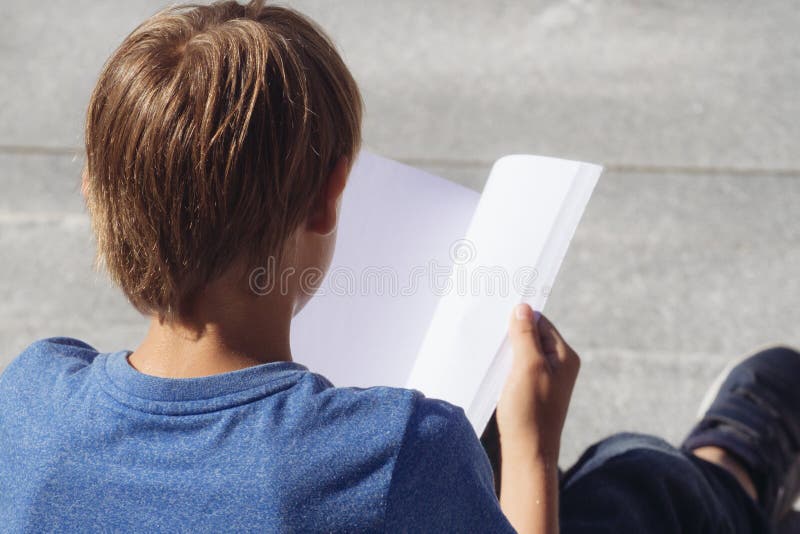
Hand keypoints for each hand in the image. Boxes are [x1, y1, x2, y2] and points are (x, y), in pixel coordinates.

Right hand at [496, 304, 579, 461]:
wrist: (528, 452)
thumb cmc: (530, 410)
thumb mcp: (528, 367)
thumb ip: (525, 336)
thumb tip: (523, 308)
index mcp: (564, 356)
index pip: (541, 322)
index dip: (520, 317)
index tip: (497, 312)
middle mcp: (559, 364)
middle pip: (533, 335)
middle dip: (512, 332)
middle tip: (488, 328)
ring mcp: (546, 378)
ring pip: (524, 351)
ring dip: (508, 349)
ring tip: (489, 348)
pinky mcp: (533, 389)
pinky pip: (520, 367)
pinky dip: (507, 364)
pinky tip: (494, 367)